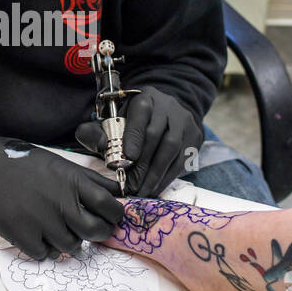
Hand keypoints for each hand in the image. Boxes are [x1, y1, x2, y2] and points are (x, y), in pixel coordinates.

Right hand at [0, 132, 123, 259]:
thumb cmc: (21, 163)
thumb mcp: (59, 163)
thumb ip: (88, 179)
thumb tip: (117, 192)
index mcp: (73, 181)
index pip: (111, 206)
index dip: (115, 216)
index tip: (111, 217)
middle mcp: (62, 203)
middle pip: (96, 231)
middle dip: (99, 233)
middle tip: (91, 230)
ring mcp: (43, 222)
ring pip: (72, 247)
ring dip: (70, 241)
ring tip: (58, 229)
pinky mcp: (24, 237)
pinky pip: (46, 255)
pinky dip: (45, 249)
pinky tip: (39, 235)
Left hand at [76, 86, 202, 196]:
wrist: (164, 114)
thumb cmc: (131, 123)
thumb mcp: (112, 122)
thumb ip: (97, 132)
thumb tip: (98, 142)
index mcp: (144, 98)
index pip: (140, 113)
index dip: (134, 136)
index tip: (127, 159)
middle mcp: (167, 106)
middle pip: (157, 135)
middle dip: (143, 164)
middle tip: (130, 185)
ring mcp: (184, 120)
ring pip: (172, 148)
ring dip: (156, 173)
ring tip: (142, 191)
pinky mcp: (194, 135)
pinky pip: (183, 158)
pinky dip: (168, 176)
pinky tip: (155, 188)